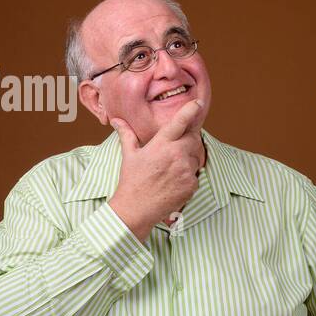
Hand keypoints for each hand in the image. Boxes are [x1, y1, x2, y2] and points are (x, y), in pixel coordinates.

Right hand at [107, 99, 204, 242]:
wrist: (134, 211)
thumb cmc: (131, 182)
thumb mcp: (129, 156)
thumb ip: (127, 135)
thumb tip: (116, 120)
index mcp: (161, 144)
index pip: (182, 120)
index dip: (192, 109)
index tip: (198, 104)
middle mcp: (176, 154)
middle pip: (194, 138)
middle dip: (188, 142)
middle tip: (175, 153)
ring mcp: (185, 170)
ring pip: (196, 157)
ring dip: (188, 161)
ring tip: (170, 172)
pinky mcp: (191, 184)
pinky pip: (196, 175)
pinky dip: (188, 178)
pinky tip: (173, 184)